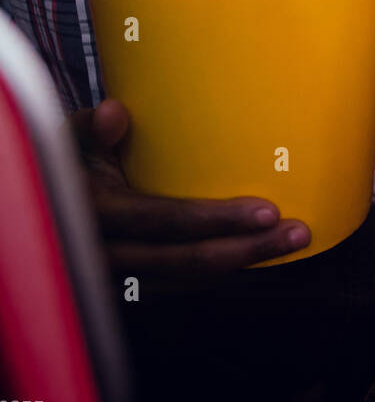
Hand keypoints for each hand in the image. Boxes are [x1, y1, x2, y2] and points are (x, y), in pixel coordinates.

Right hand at [69, 99, 310, 283]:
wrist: (49, 208)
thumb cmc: (69, 163)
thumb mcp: (69, 140)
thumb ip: (92, 128)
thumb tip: (115, 113)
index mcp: (97, 215)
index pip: (166, 221)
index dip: (217, 220)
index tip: (266, 211)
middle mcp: (111, 256)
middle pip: (190, 261)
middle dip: (248, 250)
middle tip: (297, 234)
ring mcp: (123, 279)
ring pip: (193, 279)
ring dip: (243, 263)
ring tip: (289, 243)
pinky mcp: (135, 288)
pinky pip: (186, 283)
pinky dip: (223, 271)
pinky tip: (256, 254)